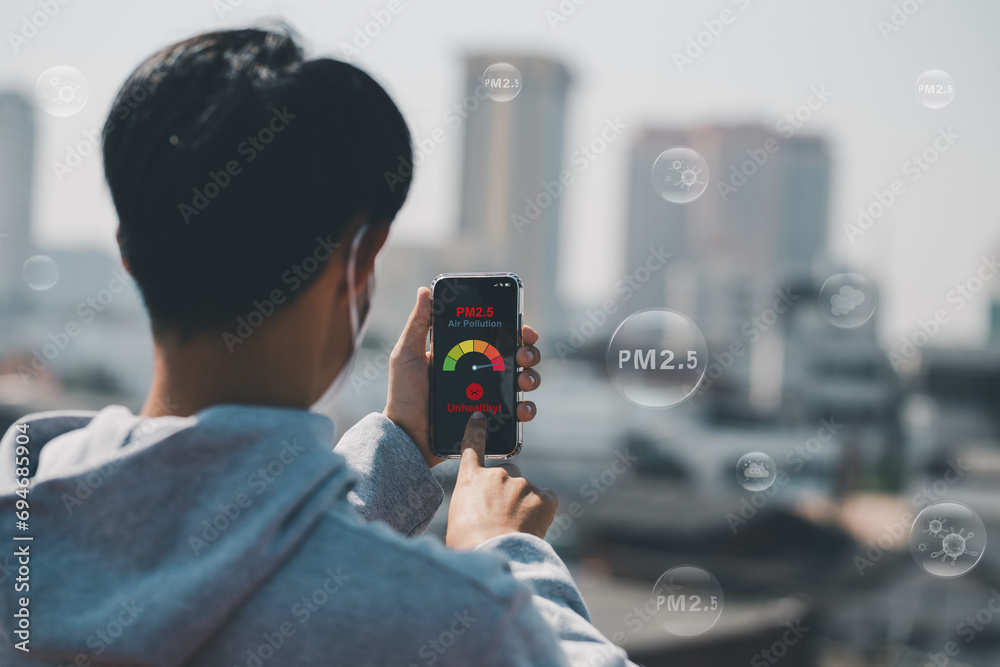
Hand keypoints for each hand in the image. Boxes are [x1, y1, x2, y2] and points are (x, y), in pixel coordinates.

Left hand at [383, 287, 542, 468]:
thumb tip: (425, 290)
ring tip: (524, 381)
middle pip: (517, 357)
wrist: (406, 437)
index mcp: (464, 353)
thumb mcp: (406, 355)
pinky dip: (527, 409)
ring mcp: (488, 396)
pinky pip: (517, 413)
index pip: (497, 336)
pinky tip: (523, 408)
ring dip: (532, 378)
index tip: (523, 329)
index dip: (516, 330)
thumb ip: (417, 325)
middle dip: (529, 353)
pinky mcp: (491, 420)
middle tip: (523, 357)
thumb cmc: (403, 395)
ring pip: (523, 382)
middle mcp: (480, 373)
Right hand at [445, 412, 557, 548]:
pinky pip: (547, 499)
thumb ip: (473, 503)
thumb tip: (485, 509)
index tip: (480, 417)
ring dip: (523, 505)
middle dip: (506, 490)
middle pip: (507, 473)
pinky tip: (533, 527)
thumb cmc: (469, 545)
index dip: (476, 429)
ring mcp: (523, 484)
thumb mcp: (458, 518)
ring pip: (526, 490)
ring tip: (513, 529)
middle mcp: (497, 474)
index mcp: (470, 478)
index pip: (472, 445)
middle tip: (501, 516)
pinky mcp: (544, 497)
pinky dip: (542, 511)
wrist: (492, 554)